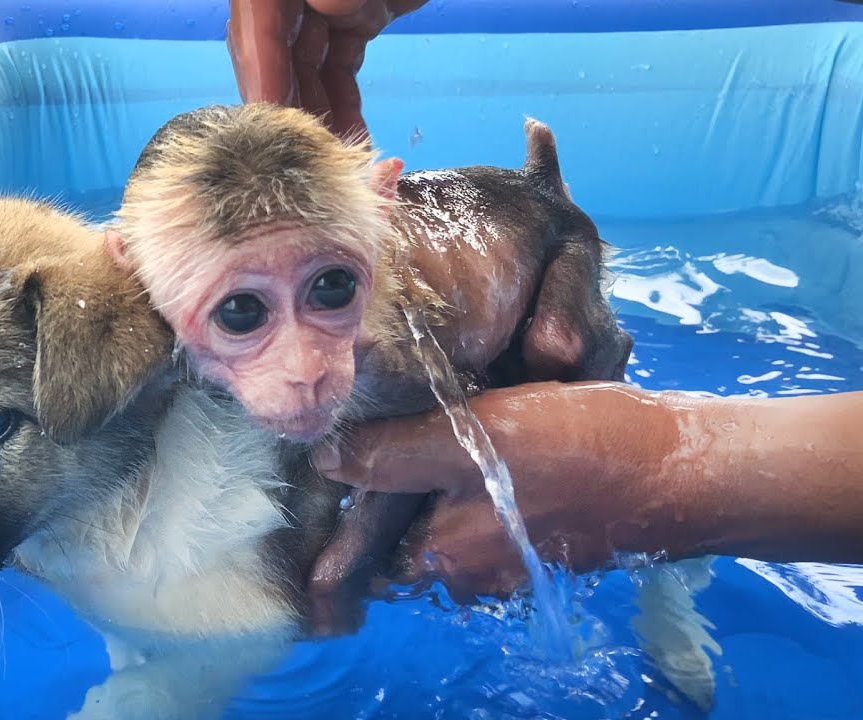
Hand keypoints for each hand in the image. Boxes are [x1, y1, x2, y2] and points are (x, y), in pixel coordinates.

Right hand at [226, 0, 427, 139]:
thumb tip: (332, 5)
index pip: (257, 28)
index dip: (262, 74)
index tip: (268, 123)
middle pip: (272, 55)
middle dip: (285, 107)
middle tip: (298, 157)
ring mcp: (321, 6)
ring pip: (306, 69)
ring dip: (316, 114)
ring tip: (330, 160)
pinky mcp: (355, 17)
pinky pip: (339, 67)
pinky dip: (344, 102)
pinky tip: (353, 139)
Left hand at [313, 382, 664, 602]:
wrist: (686, 467)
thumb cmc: (578, 448)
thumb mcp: (473, 437)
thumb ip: (394, 452)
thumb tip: (323, 458)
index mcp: (446, 556)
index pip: (372, 531)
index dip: (356, 484)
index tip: (349, 436)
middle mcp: (474, 569)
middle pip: (410, 524)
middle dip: (402, 476)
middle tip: (395, 415)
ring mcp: (513, 557)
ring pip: (453, 511)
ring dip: (444, 470)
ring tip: (442, 413)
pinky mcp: (546, 535)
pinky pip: (493, 505)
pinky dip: (484, 473)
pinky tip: (489, 428)